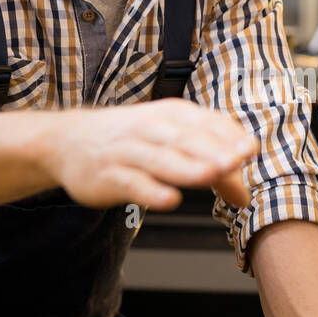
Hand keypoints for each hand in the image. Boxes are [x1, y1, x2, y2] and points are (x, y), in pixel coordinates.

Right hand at [39, 99, 257, 209]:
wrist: (67, 140)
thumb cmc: (131, 141)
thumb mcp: (171, 143)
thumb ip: (210, 166)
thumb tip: (244, 196)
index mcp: (170, 116)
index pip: (204, 122)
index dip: (227, 136)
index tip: (250, 149)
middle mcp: (150, 129)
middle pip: (185, 139)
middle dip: (212, 149)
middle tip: (236, 161)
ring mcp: (128, 153)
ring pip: (160, 159)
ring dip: (186, 167)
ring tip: (210, 174)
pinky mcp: (109, 176)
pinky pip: (132, 184)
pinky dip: (150, 192)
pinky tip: (169, 200)